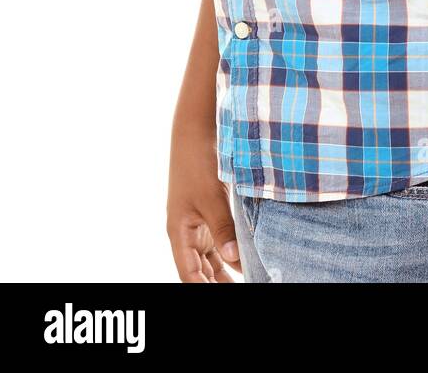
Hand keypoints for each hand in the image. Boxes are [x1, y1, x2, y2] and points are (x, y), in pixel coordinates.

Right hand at [168, 122, 241, 282]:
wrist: (196, 131)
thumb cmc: (198, 164)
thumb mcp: (211, 198)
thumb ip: (223, 230)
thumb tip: (235, 260)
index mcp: (179, 234)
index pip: (189, 275)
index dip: (203, 289)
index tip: (226, 295)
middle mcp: (186, 233)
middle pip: (200, 271)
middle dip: (217, 284)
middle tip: (244, 288)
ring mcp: (198, 224)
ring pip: (211, 259)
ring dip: (226, 272)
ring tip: (249, 280)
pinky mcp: (210, 213)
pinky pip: (220, 242)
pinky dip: (232, 253)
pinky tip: (247, 260)